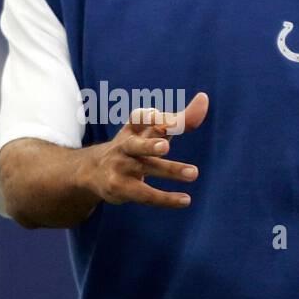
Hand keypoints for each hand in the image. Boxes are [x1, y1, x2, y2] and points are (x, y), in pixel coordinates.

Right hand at [77, 92, 208, 208]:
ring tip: (194, 172)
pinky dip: (167, 199)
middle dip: (149, 146)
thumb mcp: (151, 131)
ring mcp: (121, 168)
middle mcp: (124, 146)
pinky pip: (146, 195)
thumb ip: (180, 119)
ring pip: (145, 170)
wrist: (93, 172)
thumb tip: (204, 99)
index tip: (156, 116)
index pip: (138, 119)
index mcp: (132, 129)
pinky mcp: (120, 189)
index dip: (147, 117)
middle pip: (135, 145)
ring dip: (169, 170)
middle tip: (166, 146)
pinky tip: (186, 200)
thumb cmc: (134, 148)